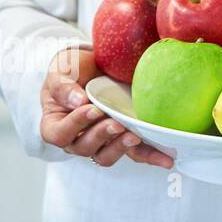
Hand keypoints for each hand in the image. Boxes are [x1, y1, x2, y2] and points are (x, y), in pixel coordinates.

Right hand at [39, 47, 173, 168]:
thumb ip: (62, 85)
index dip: (75, 125)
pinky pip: (135, 153)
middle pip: (85, 148)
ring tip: (135, 136)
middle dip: (102, 135)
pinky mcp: (123, 137)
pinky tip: (166, 159)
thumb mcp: (61, 69)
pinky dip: (150, 156)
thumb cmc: (73, 67)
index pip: (59, 134)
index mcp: (56, 124)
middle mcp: (76, 137)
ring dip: (121, 147)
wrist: (97, 62)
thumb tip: (77, 101)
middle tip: (117, 123)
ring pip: (107, 155)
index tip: (92, 109)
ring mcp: (101, 140)